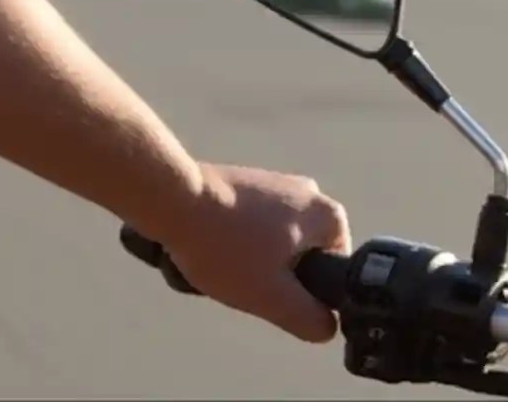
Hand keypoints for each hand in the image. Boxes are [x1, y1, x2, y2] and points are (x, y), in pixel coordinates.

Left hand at [162, 162, 351, 342]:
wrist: (172, 199)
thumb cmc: (225, 248)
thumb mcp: (273, 298)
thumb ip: (310, 319)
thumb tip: (327, 326)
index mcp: (328, 214)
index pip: (334, 270)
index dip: (305, 292)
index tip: (273, 291)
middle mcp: (309, 191)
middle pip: (300, 257)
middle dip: (272, 275)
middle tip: (244, 279)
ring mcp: (276, 181)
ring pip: (272, 243)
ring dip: (248, 260)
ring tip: (221, 263)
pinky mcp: (246, 181)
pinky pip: (249, 225)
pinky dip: (233, 241)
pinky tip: (210, 246)